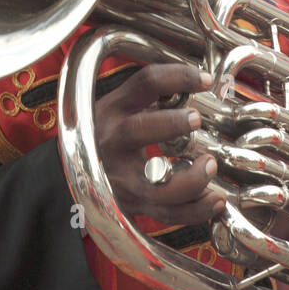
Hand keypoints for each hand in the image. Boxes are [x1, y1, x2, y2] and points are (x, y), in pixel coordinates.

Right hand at [94, 63, 222, 225]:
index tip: (206, 79)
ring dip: (190, 178)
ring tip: (210, 164)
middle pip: (137, 130)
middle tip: (197, 119)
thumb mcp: (121, 106)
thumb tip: (203, 84)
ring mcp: (122, 177)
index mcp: (115, 108)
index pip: (145, 84)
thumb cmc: (109, 133)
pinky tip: (216, 200)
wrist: (72, 172)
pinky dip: (195, 210)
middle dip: (170, 124)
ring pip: (155, 185)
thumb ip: (153, 96)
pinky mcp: (134, 204)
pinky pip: (167, 213)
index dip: (176, 76)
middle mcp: (114, 141)